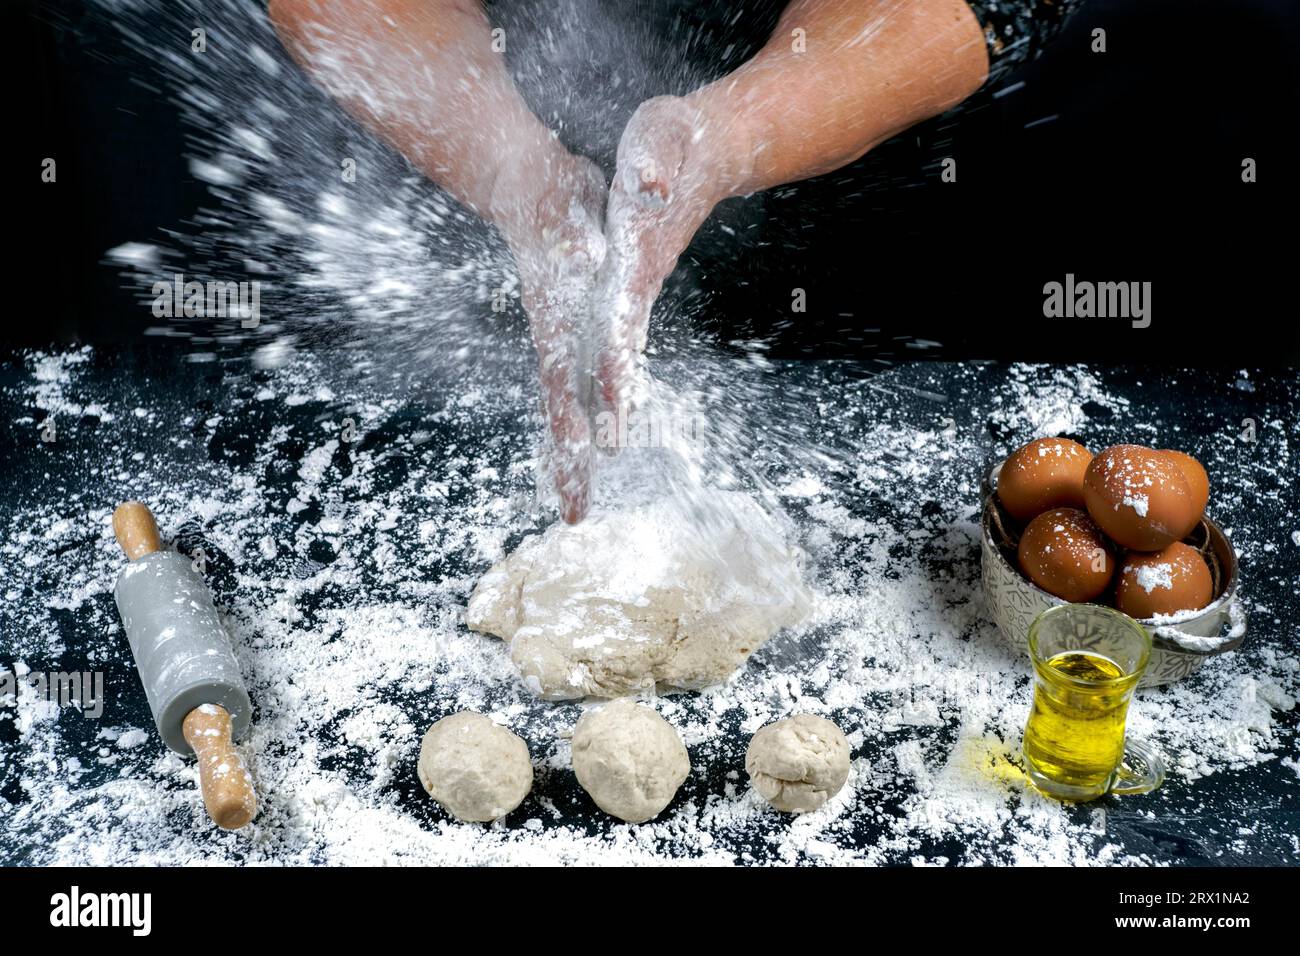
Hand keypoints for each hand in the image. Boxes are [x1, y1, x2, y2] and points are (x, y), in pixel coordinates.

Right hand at [489, 149, 607, 522]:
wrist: (524, 183)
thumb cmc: (549, 195)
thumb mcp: (566, 207)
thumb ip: (575, 233)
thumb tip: (588, 253)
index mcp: (553, 316)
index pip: (561, 378)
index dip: (573, 420)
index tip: (585, 463)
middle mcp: (553, 338)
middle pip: (559, 410)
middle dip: (567, 464)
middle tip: (575, 518)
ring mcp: (559, 339)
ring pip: (564, 408)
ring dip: (571, 454)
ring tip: (577, 502)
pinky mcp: (568, 333)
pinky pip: (572, 391)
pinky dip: (579, 425)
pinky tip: (587, 449)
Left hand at [592, 95, 751, 428]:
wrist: (716, 148)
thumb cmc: (685, 138)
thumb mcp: (665, 133)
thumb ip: (656, 161)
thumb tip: (647, 188)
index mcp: (642, 253)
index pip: (625, 313)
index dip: (617, 354)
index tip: (611, 401)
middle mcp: (642, 278)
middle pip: (624, 349)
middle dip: (614, 401)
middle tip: (608, 449)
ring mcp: (641, 283)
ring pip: (623, 352)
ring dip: (614, 401)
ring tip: (605, 449)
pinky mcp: (636, 280)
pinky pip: (620, 339)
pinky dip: (612, 376)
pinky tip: (603, 408)